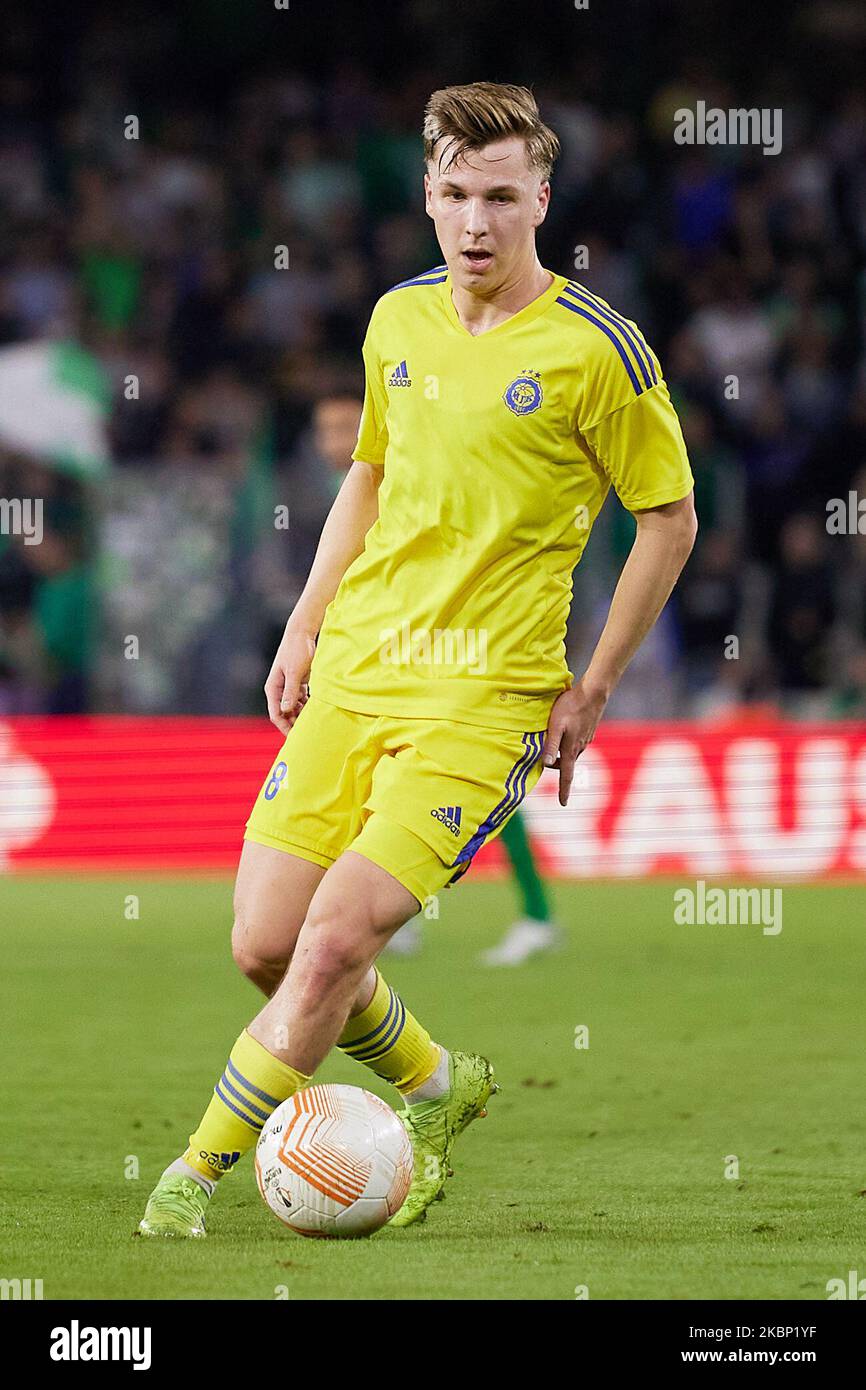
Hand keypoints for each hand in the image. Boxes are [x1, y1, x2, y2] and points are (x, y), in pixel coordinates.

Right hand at [264, 628, 316, 734]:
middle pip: (285, 714)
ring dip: (302, 716)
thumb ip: (290, 691)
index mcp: (273, 688)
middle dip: (295, 724)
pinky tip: (318, 711)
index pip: (276, 714)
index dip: (285, 727)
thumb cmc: (296, 650)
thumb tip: (285, 710)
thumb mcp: (294, 671)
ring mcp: (289, 687)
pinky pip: (302, 701)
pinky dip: (308, 707)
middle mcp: (279, 690)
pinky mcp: (299, 684)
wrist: (302, 633)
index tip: (297, 736)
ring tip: (316, 723)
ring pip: (294, 709)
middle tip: (310, 733)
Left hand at [541, 676, 608, 806]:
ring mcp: (586, 740)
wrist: (594, 693)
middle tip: (542, 754)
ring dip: (561, 752)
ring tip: (552, 739)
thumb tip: (545, 764)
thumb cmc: (570, 707)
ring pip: (570, 753)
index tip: (563, 804)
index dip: (564, 791)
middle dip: (555, 766)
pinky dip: (568, 743)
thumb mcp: (555, 725)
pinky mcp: (589, 731)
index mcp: (571, 750)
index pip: (566, 776)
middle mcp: (580, 748)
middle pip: (565, 764)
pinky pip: (576, 743)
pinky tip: (565, 729)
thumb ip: (551, 744)